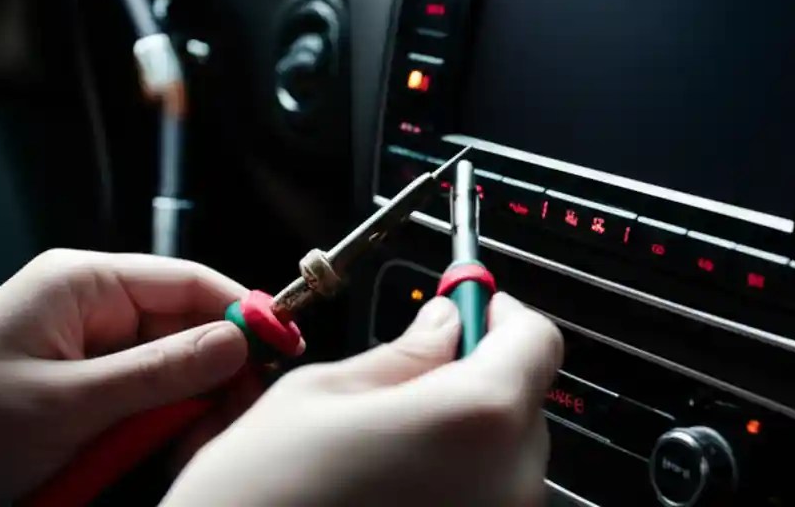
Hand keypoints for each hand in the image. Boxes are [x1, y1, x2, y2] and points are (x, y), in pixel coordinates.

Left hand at [0, 249, 256, 502]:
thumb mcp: (67, 404)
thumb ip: (161, 372)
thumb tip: (238, 341)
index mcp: (82, 285)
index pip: (188, 282)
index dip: (243, 311)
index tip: (285, 346)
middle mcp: (90, 310)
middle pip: (188, 330)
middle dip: (217, 377)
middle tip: (230, 423)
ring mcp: (87, 353)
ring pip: (173, 372)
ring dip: (188, 412)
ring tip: (184, 451)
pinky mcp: (83, 394)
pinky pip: (145, 402)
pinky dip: (161, 429)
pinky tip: (161, 454)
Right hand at [163, 292, 562, 506]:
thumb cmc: (258, 504)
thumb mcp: (317, 399)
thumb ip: (401, 354)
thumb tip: (442, 323)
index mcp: (478, 417)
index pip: (536, 338)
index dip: (497, 313)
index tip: (466, 307)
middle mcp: (511, 479)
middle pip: (520, 399)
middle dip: (471, 376)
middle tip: (406, 379)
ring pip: (502, 455)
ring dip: (458, 437)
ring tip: (382, 451)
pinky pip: (484, 498)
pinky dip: (451, 484)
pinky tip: (390, 490)